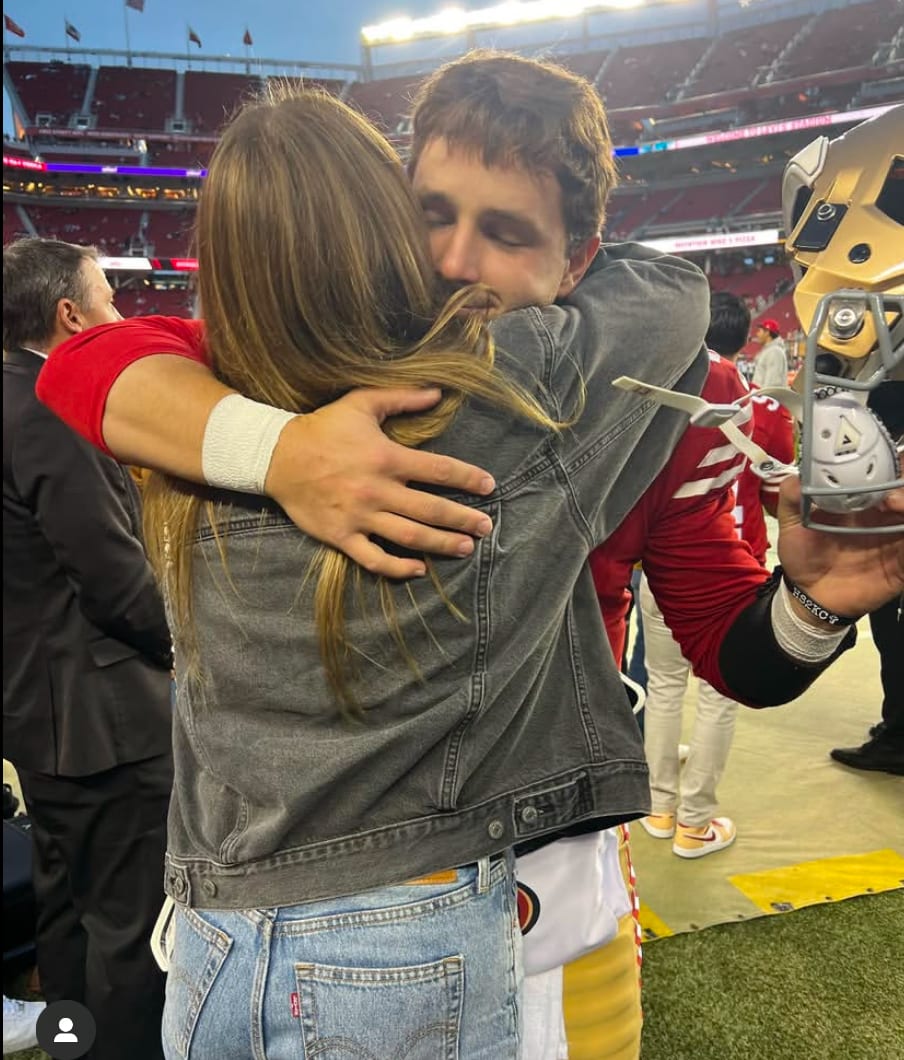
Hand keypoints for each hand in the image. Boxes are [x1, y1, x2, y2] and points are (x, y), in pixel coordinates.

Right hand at [264, 388, 495, 577]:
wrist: (277, 456)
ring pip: (410, 537)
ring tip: (466, 548)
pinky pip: (374, 559)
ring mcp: (360, 516)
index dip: (468, 478)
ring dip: (442, 544)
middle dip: (464, 519)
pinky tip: (419, 568)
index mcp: (387, 458)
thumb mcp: (362, 403)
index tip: (488, 487)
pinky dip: (398, 567)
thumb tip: (438, 392)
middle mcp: (378, 490)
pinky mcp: (342, 536)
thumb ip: (402, 398)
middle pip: (431, 509)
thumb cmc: (323, 428)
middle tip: (486, 527)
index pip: (438, 470)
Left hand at [776, 478, 903, 622]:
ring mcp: (895, 540)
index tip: (890, 458)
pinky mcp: (902, 565)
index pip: (886, 476)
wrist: (810, 596)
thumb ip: (792, 499)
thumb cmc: (803, 557)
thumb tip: (796, 476)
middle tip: (890, 492)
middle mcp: (883, 517)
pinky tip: (903, 535)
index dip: (893, 465)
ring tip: (894, 504)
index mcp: (861, 503)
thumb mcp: (792, 525)